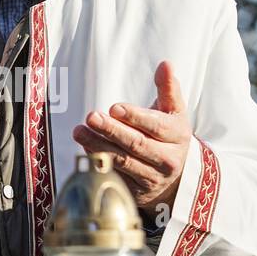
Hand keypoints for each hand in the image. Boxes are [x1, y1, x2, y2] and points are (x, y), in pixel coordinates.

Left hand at [70, 61, 190, 214]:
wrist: (175, 176)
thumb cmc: (169, 135)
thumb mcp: (174, 112)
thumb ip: (168, 88)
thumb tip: (165, 64)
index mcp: (177, 136)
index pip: (155, 126)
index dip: (135, 117)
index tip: (114, 108)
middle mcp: (167, 159)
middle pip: (136, 144)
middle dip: (112, 130)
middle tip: (91, 117)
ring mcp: (152, 178)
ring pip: (123, 161)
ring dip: (98, 146)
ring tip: (79, 131)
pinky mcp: (136, 191)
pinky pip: (115, 176)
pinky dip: (98, 162)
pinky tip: (85, 148)